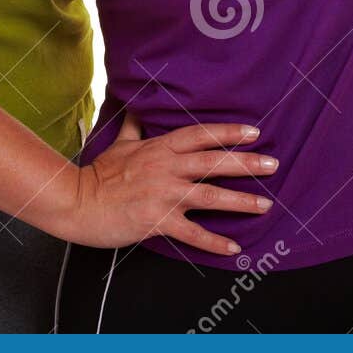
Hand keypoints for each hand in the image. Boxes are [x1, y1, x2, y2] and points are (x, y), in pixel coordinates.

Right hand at [66, 113, 277, 257]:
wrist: (78, 201)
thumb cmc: (99, 173)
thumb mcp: (120, 143)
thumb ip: (135, 126)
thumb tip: (136, 106)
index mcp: (160, 148)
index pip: (200, 135)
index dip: (228, 133)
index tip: (254, 131)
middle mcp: (166, 168)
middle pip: (213, 162)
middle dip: (246, 163)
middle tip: (273, 164)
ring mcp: (163, 194)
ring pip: (210, 196)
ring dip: (241, 201)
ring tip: (266, 205)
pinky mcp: (157, 220)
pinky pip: (192, 232)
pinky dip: (214, 241)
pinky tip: (234, 247)